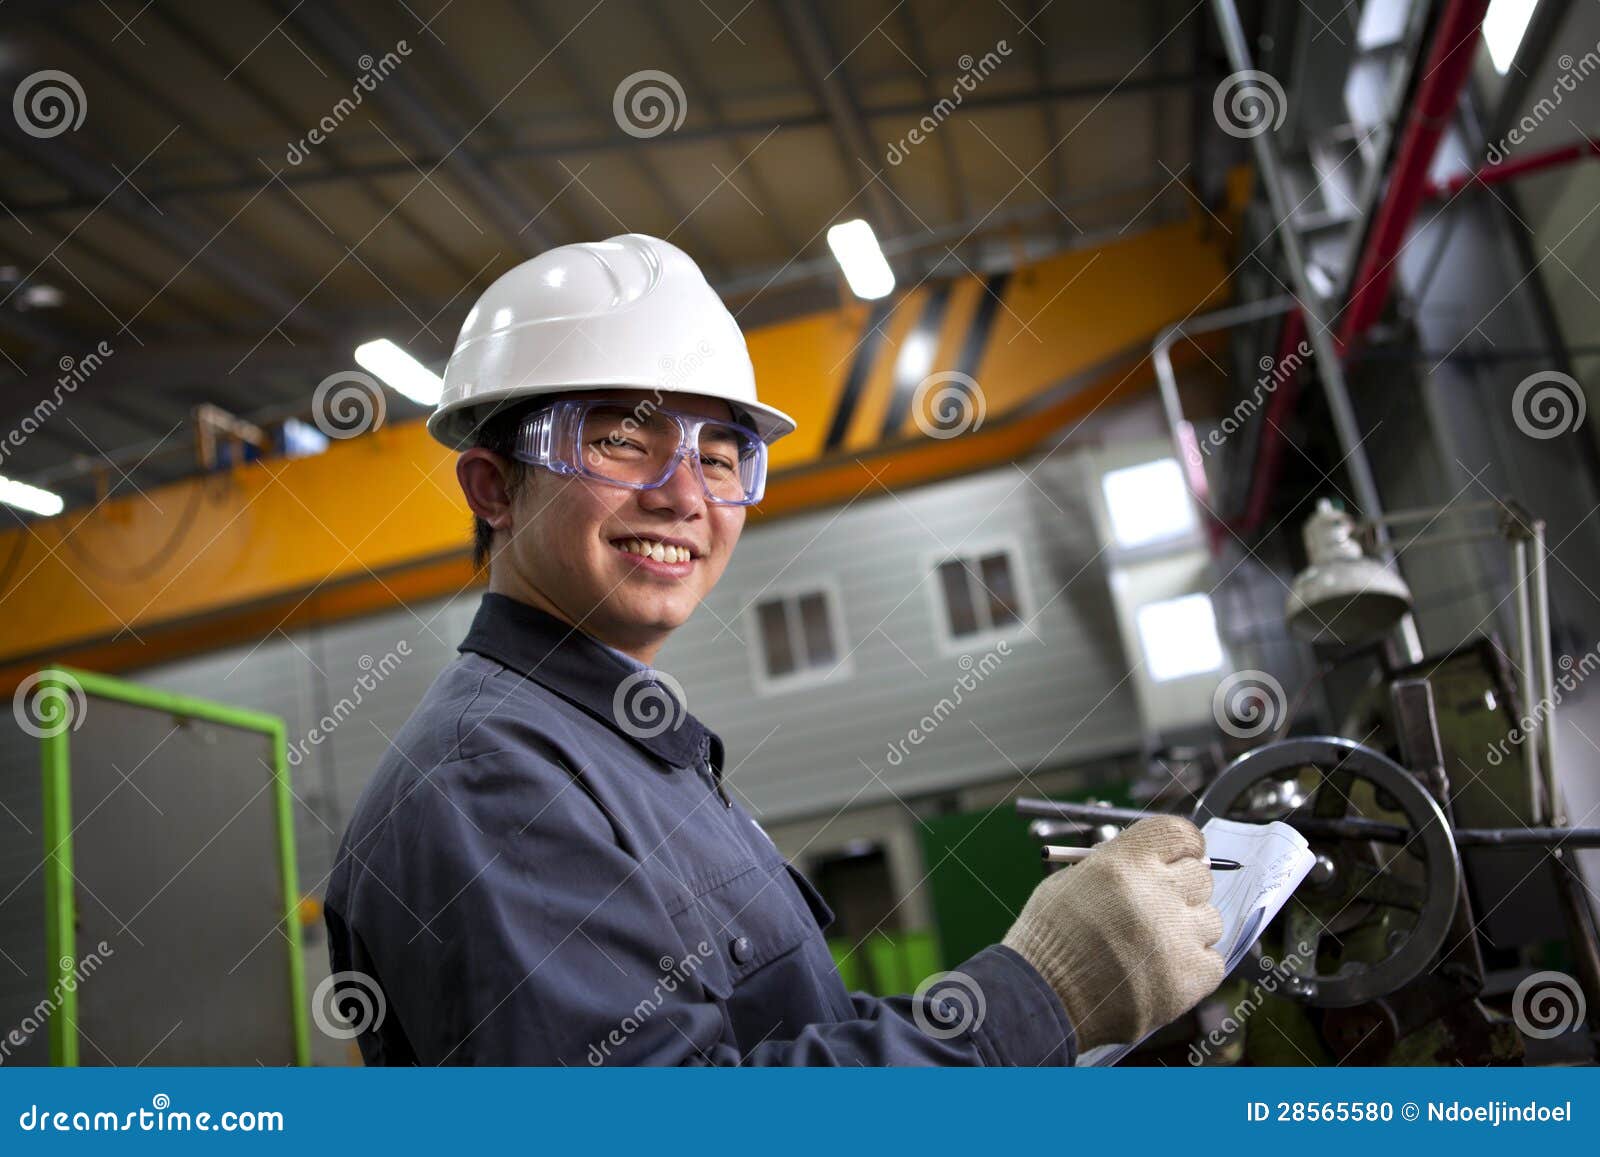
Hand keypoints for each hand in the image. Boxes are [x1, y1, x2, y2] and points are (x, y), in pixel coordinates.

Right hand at [1002, 816, 1224, 1050]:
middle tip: (1158, 906)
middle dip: (1182, 888)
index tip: (1182, 856)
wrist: (1042, 996)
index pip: (1180, 834)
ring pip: (1210, 919)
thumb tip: (1159, 861)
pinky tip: (1161, 969)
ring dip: (1187, 928)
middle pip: (1201, 876)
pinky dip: (1192, 965)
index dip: (1184, 846)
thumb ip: (1118, 866)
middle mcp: (1156, 894)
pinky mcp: (1189, 978)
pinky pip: (1212, 960)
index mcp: (1124, 863)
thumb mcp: (1073, 881)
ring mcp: (1176, 937)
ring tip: (1153, 945)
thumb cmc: (1050, 937)